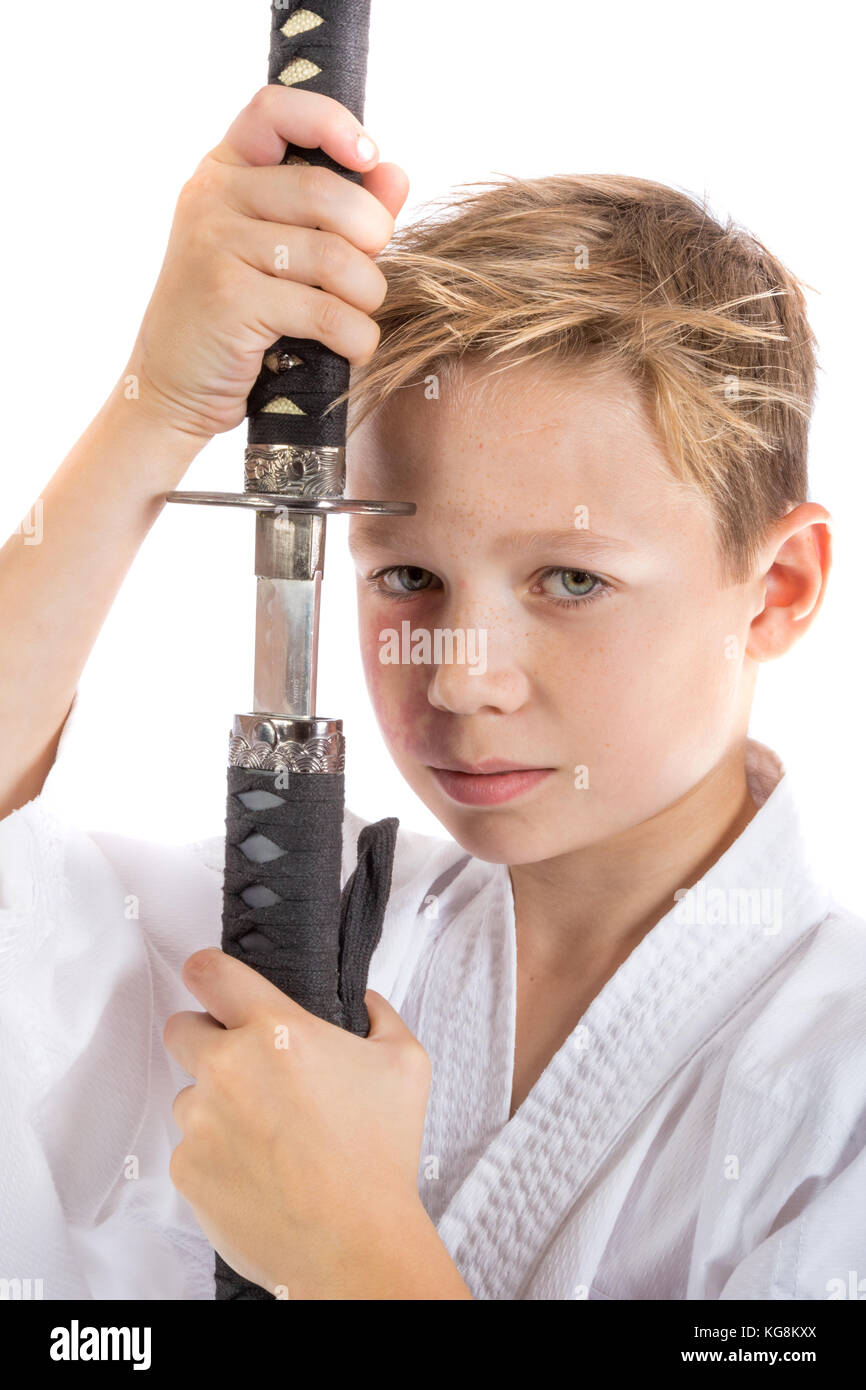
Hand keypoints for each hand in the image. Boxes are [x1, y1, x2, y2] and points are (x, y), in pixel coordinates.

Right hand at [128, 86, 409, 439]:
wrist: (173, 387)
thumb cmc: (236, 321)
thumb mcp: (281, 255)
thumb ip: (336, 213)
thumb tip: (394, 174)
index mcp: (224, 172)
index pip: (275, 109)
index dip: (331, 122)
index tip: (368, 156)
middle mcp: (213, 198)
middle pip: (325, 191)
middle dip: (373, 235)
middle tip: (371, 271)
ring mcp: (216, 246)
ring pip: (334, 256)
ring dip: (368, 294)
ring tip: (360, 316)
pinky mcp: (230, 300)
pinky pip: (326, 311)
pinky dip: (357, 337)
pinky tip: (354, 348)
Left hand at [163, 948, 461, 1298]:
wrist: (355, 1246)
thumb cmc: (381, 1155)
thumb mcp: (406, 1063)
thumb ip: (380, 1015)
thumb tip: (364, 1002)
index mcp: (275, 1030)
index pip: (209, 972)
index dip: (208, 972)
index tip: (213, 984)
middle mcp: (227, 1068)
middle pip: (182, 1028)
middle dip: (208, 1040)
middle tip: (248, 1069)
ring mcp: (200, 1121)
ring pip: (188, 1095)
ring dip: (215, 1105)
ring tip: (266, 1136)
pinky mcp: (187, 1169)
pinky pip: (189, 1148)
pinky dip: (215, 1156)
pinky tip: (258, 1172)